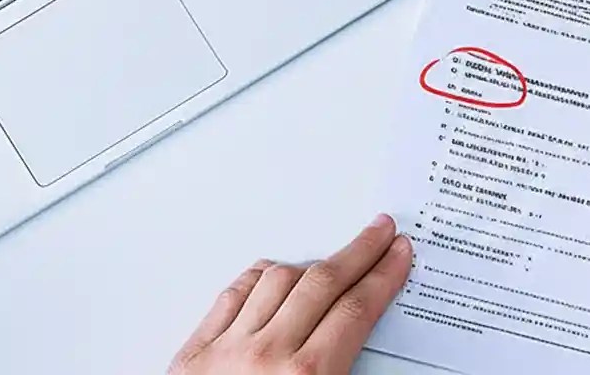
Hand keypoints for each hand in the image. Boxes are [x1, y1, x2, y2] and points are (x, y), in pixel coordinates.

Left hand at [168, 215, 410, 374]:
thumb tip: (366, 352)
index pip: (356, 308)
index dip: (382, 275)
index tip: (397, 255)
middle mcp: (266, 356)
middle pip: (324, 283)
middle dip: (359, 252)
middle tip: (378, 233)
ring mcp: (226, 351)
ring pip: (277, 281)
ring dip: (310, 264)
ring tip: (331, 258)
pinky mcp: (192, 355)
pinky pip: (230, 297)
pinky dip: (257, 279)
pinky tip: (271, 274)